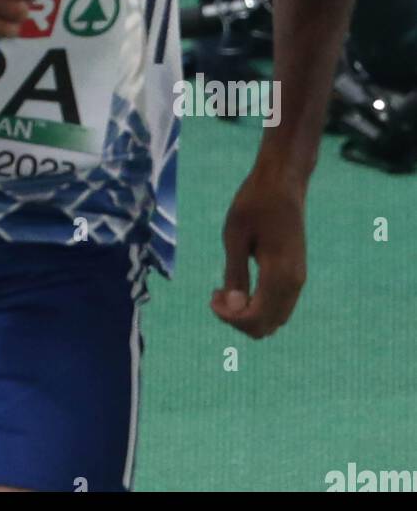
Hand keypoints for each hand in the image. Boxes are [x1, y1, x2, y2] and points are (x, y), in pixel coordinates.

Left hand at [211, 167, 306, 338]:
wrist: (283, 183)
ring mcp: (298, 280)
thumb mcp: (235, 235)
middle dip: (237, 319)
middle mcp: (294, 283)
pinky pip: (278, 306)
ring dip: (248, 314)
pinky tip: (240, 287)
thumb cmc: (254, 203)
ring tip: (224, 290)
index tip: (212, 295)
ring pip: (274, 320)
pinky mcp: (296, 274)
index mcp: (279, 274)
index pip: (256, 318)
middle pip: (266, 327)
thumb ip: (235, 273)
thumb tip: (233, 307)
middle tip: (216, 294)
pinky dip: (259, 306)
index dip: (229, 317)